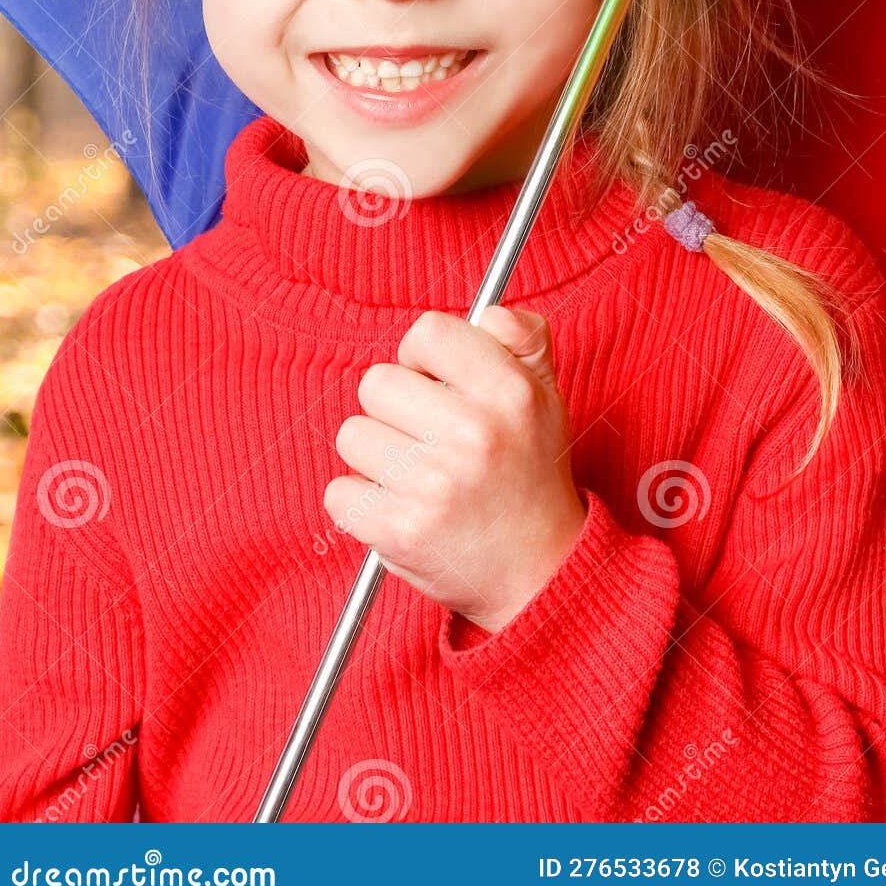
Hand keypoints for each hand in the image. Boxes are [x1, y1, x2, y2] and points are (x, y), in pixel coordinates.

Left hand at [324, 305, 587, 631]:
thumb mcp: (546, 395)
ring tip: (418, 476)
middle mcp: (473, 435)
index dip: (423, 357)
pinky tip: (400, 507)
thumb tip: (488, 310)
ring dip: (377, 455)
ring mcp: (433, 486)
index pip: (426, 333)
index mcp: (510, 392)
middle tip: (428, 437)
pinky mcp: (399, 532)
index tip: (435, 383)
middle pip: (376, 382)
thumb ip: (523, 338)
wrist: (539, 574)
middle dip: (395, 408)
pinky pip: (339, 491)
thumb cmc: (531, 475)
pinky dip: (361, 502)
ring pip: (352, 435)